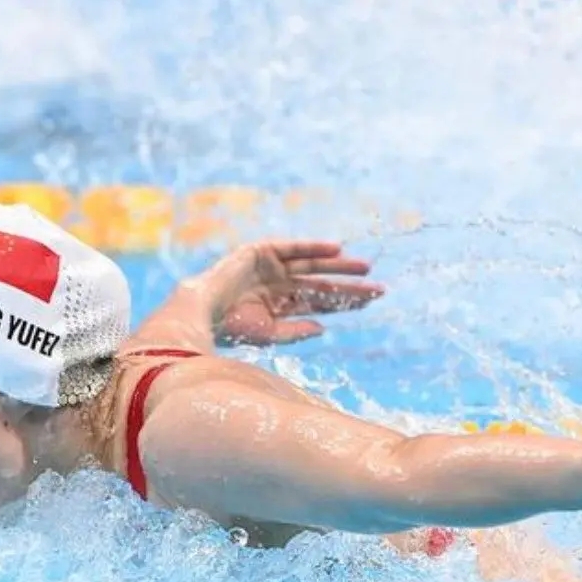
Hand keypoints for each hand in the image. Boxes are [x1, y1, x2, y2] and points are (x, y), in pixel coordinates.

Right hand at [209, 240, 384, 345]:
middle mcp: (280, 285)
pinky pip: (293, 247)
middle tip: (379, 287)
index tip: (371, 301)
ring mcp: (271, 267)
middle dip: (349, 284)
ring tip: (365, 266)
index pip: (321, 302)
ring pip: (313, 265)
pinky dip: (313, 246)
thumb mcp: (269, 334)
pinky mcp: (261, 252)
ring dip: (339, 264)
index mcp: (282, 306)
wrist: (202, 313)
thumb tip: (323, 328)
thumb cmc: (230, 329)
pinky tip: (336, 247)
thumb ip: (295, 331)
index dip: (346, 301)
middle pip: (322, 283)